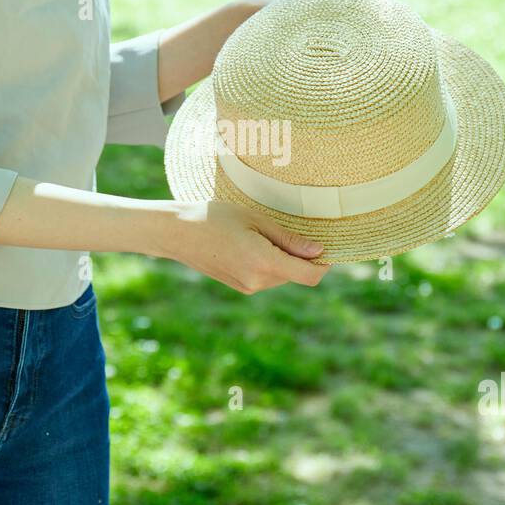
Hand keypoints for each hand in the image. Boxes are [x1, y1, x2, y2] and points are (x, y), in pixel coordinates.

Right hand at [154, 201, 329, 293]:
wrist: (177, 233)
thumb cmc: (215, 217)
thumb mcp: (256, 220)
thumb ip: (289, 239)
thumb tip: (318, 251)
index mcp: (264, 262)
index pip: (310, 276)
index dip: (325, 264)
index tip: (327, 246)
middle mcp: (258, 281)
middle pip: (297, 275)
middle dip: (302, 257)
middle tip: (290, 229)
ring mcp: (248, 287)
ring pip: (282, 276)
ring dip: (284, 259)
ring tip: (263, 233)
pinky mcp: (241, 287)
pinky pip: (267, 278)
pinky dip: (270, 264)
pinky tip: (252, 243)